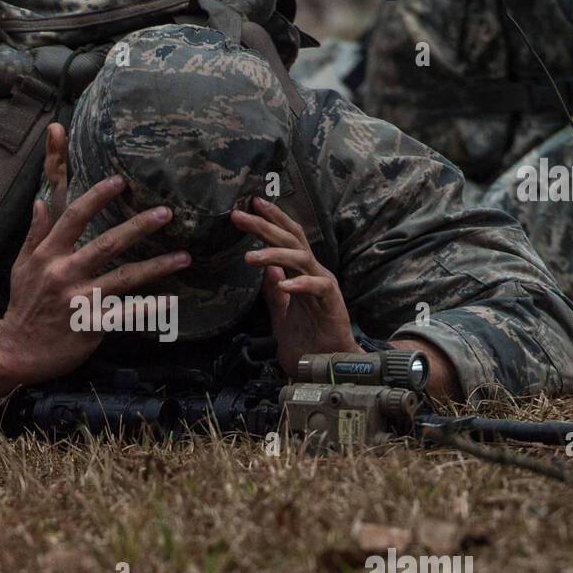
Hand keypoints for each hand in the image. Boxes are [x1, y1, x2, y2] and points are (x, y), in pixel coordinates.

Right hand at [0, 174, 190, 383]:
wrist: (18, 351)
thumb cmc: (23, 305)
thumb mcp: (22, 265)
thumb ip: (35, 233)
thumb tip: (41, 201)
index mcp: (48, 255)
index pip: (74, 218)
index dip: (98, 196)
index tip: (120, 181)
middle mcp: (65, 273)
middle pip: (107, 244)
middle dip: (139, 226)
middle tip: (166, 213)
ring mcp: (80, 300)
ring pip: (124, 278)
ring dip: (157, 266)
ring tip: (183, 257)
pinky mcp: (91, 325)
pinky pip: (126, 314)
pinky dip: (150, 307)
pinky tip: (171, 299)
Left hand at [231, 196, 359, 371]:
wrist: (328, 366)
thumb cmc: (307, 341)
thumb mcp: (281, 314)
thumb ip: (273, 293)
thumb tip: (266, 270)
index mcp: (301, 273)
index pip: (286, 238)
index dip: (269, 220)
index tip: (248, 207)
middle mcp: (313, 273)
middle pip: (290, 239)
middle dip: (264, 225)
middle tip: (240, 216)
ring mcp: (323, 286)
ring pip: (301, 258)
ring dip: (274, 253)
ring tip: (250, 257)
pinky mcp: (332, 303)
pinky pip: (317, 286)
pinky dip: (299, 284)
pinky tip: (283, 284)